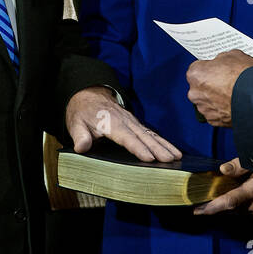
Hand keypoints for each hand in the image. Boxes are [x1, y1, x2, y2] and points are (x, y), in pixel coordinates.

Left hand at [65, 86, 180, 162]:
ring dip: (164, 145)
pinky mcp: (135, 123)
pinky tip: (172, 149)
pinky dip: (162, 141)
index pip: (126, 137)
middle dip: (158, 148)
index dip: (138, 148)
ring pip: (150, 134)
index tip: (149, 158)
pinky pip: (150, 132)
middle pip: (143, 136)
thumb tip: (82, 147)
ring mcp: (131, 121)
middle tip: (171, 159)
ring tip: (177, 155)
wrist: (88, 94)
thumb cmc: (82, 112)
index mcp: (110, 122)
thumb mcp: (75, 123)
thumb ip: (79, 135)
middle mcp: (124, 121)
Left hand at [186, 49, 252, 126]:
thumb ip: (222, 59)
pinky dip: (222, 109)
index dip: (209, 68)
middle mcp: (195, 92)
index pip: (197, 68)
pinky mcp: (213, 120)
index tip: (217, 69)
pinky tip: (233, 103)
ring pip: (207, 101)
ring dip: (216, 98)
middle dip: (211, 84)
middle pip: (200, 86)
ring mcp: (203, 108)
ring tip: (232, 94)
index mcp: (195, 73)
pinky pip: (215, 112)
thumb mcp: (233, 55)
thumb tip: (223, 61)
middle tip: (226, 81)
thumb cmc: (244, 77)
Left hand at [194, 158, 252, 216]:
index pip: (230, 202)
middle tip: (198, 205)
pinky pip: (244, 211)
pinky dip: (235, 206)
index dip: (214, 207)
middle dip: (214, 207)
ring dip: (224, 206)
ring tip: (210, 201)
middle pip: (230, 209)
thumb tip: (222, 170)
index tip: (199, 211)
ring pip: (236, 211)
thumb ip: (238, 166)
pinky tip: (230, 198)